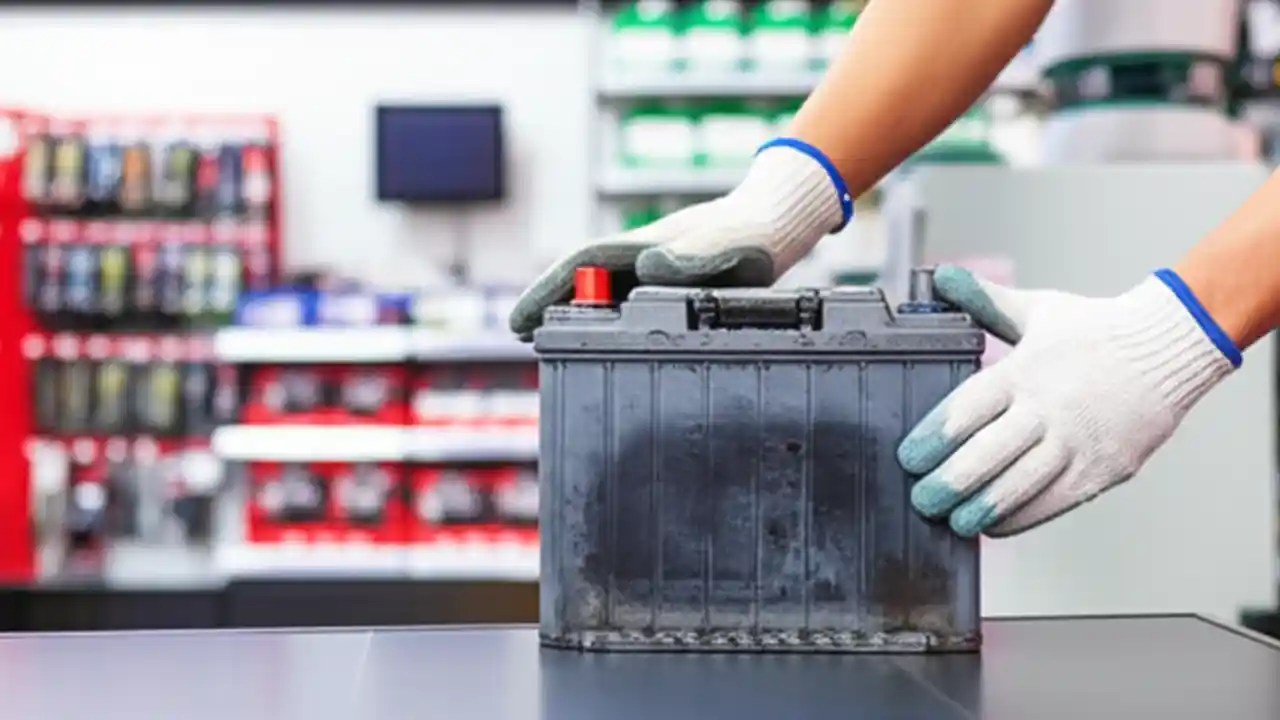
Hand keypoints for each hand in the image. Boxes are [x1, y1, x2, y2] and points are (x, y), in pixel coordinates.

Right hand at [508, 141, 850, 335]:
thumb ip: (691, 258)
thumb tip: (647, 269)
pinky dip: (609, 320)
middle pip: (583, 281)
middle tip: (525, 338)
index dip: (546, 293)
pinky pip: (629, 303)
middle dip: (551, 306)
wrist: (779, 221)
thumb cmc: (754, 233)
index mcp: (644, 247)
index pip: (580, 267)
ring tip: (552, 345)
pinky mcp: (673, 285)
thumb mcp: (727, 246)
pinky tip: (607, 341)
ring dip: (576, 315)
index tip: (520, 321)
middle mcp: (641, 257)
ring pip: (603, 293)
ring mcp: (655, 270)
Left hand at [897, 265, 1239, 537]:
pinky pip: (1054, 501)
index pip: (967, 409)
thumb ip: (984, 300)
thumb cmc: (1096, 330)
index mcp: (1024, 370)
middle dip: (947, 482)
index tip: (908, 459)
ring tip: (952, 521)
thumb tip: (942, 275)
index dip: (933, 437)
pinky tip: (994, 526)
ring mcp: (1077, 442)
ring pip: (1018, 485)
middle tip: (921, 498)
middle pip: (986, 454)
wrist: (1171, 346)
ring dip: (979, 508)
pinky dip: (1020, 517)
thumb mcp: (1036, 309)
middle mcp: (1048, 408)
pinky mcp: (1103, 469)